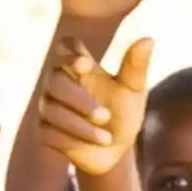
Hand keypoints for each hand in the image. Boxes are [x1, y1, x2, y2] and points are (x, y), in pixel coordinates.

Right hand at [37, 37, 152, 175]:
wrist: (115, 150)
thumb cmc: (123, 113)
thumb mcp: (133, 91)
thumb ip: (136, 66)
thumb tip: (148, 39)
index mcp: (80, 66)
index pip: (65, 47)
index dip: (69, 52)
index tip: (85, 64)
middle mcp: (58, 81)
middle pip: (54, 80)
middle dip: (80, 100)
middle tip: (105, 116)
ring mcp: (48, 106)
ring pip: (51, 109)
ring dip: (80, 125)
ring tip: (107, 138)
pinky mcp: (43, 130)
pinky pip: (48, 132)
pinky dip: (71, 140)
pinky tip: (92, 144)